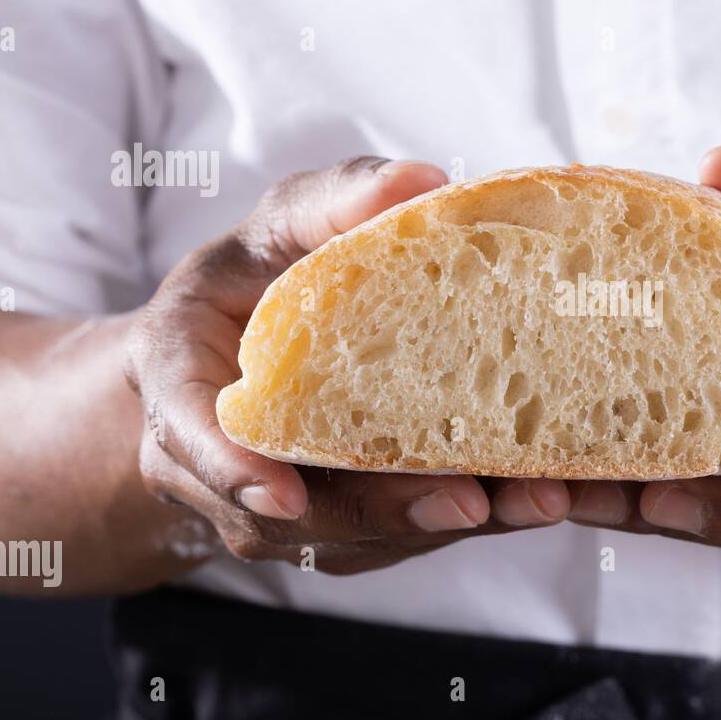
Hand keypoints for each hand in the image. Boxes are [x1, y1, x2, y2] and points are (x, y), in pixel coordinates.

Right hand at [125, 156, 569, 573]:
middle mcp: (221, 463)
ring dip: (446, 524)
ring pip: (357, 537)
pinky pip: (399, 538)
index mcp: (182, 378)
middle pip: (293, 511)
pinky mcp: (342, 529)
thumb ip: (336, 201)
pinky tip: (538, 500)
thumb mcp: (281, 225)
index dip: (230, 466)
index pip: (187, 429)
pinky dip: (470, 520)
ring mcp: (279, 509)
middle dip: (385, 512)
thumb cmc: (257, 280)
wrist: (244, 354)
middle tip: (467, 502)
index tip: (284, 494)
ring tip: (532, 503)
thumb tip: (420, 182)